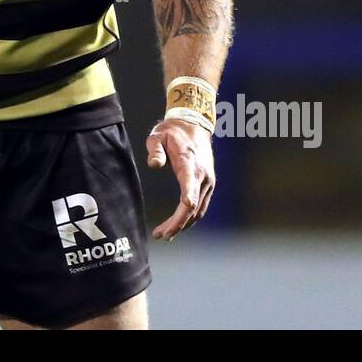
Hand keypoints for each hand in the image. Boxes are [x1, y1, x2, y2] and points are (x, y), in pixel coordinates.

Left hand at [146, 118, 214, 239]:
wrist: (194, 126)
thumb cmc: (172, 132)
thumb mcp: (158, 135)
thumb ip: (155, 149)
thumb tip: (154, 165)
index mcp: (189, 162)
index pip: (190, 183)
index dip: (187, 198)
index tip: (184, 207)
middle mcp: (202, 175)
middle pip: (193, 205)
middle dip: (178, 223)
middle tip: (160, 235)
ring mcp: (207, 182)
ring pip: (197, 210)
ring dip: (182, 225)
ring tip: (163, 234)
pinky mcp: (207, 186)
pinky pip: (200, 208)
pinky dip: (189, 219)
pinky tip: (177, 226)